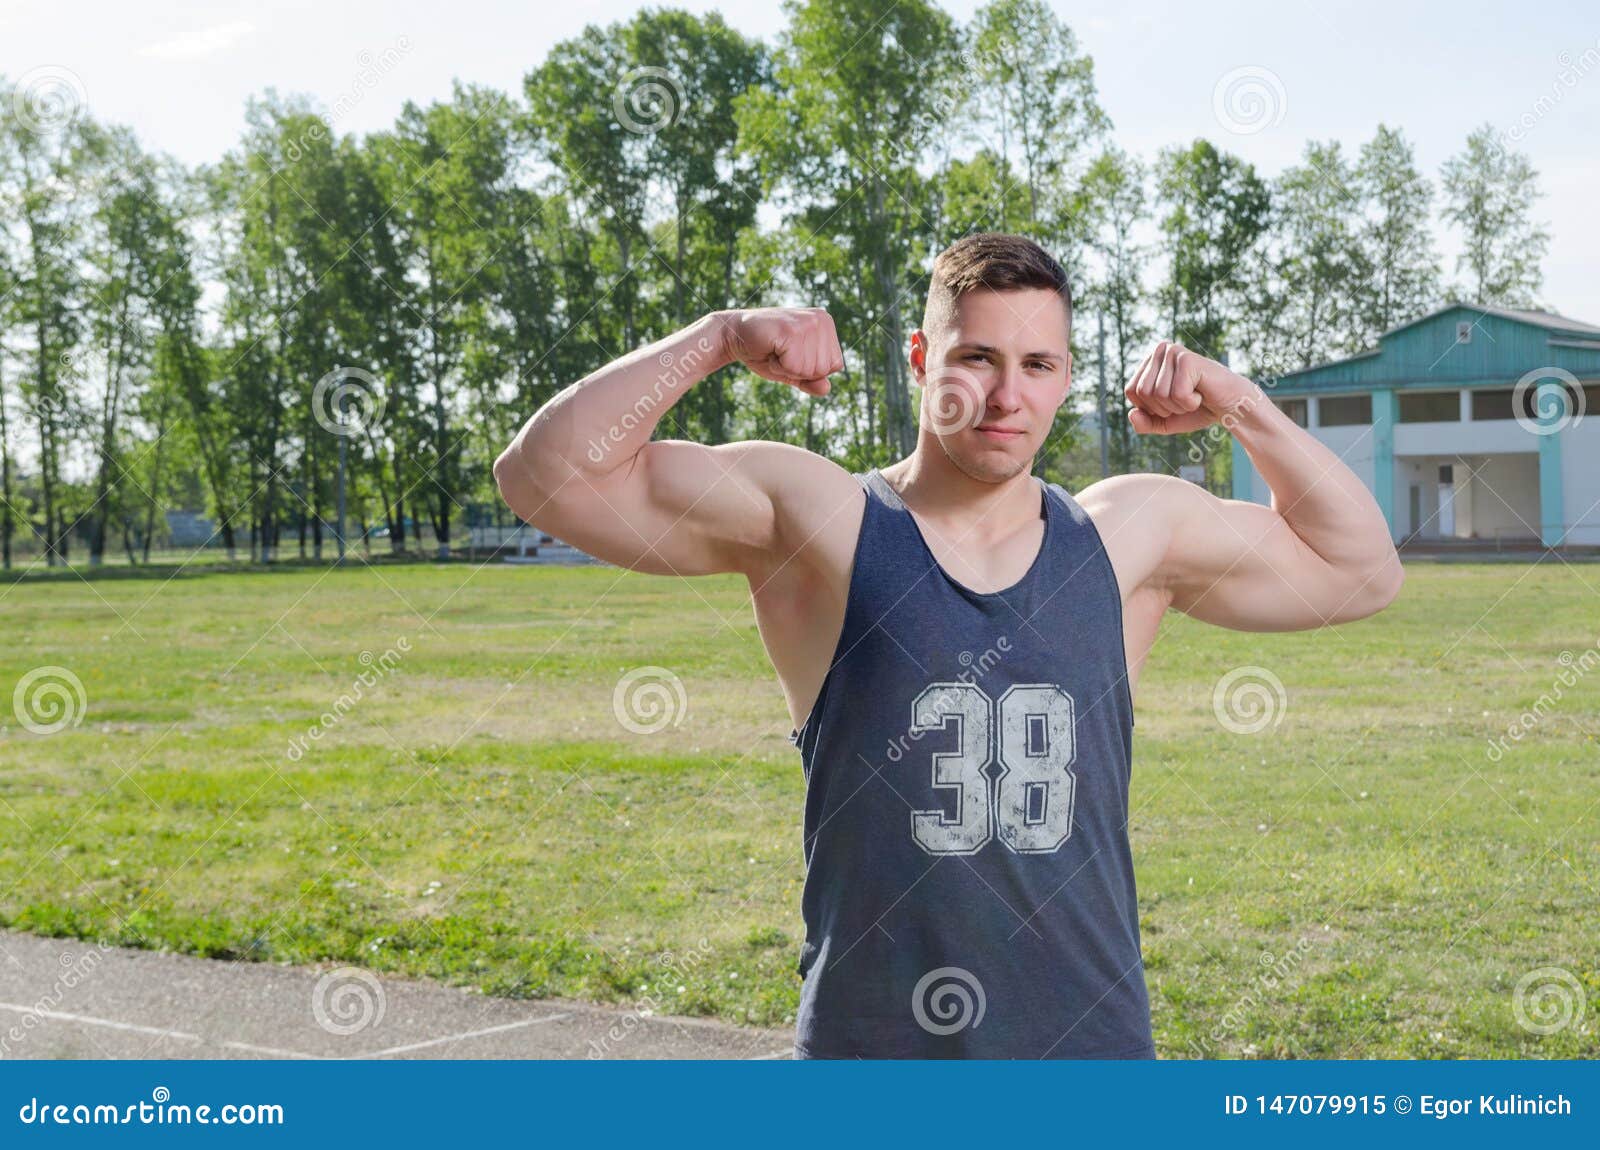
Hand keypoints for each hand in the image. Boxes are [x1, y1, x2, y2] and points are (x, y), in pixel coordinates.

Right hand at [715, 307, 842, 395]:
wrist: (734, 336)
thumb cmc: (765, 352)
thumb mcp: (793, 370)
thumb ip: (812, 380)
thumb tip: (827, 389)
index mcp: (826, 324)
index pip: (835, 366)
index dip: (809, 370)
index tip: (791, 354)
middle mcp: (821, 319)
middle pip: (823, 370)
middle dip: (798, 369)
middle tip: (781, 352)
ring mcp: (808, 323)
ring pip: (810, 369)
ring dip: (786, 367)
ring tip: (775, 349)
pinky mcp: (792, 330)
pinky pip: (794, 366)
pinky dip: (778, 366)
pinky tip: (770, 348)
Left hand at [1125, 341, 1259, 434]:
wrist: (1231, 406)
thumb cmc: (1197, 410)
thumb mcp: (1163, 422)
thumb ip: (1144, 424)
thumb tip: (1132, 414)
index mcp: (1150, 360)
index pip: (1131, 391)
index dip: (1150, 407)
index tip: (1171, 401)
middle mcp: (1160, 350)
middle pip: (1143, 392)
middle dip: (1164, 407)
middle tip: (1185, 399)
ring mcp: (1174, 352)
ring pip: (1158, 394)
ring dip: (1178, 406)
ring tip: (1194, 395)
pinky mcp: (1188, 359)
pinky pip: (1177, 394)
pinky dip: (1190, 403)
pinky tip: (1201, 393)